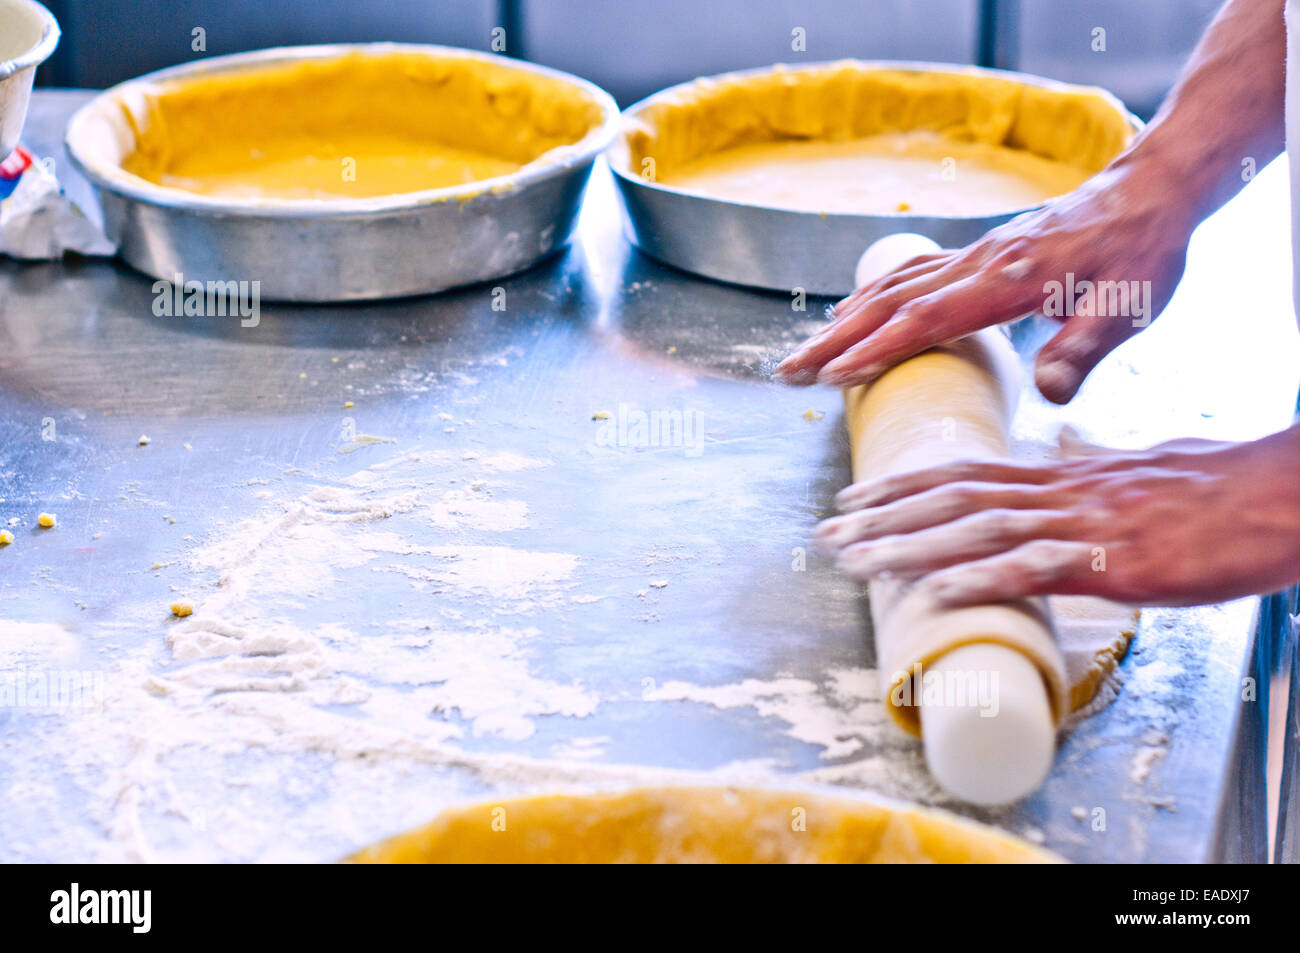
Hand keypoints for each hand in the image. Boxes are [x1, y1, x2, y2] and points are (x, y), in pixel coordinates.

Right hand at [775, 165, 1193, 403]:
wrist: (1149, 192)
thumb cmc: (1142, 253)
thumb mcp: (1129, 310)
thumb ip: (1084, 351)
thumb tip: (1049, 396)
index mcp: (1008, 280)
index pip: (927, 320)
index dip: (876, 351)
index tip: (832, 377)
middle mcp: (978, 263)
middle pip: (889, 303)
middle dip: (834, 341)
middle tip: (787, 372)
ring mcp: (973, 255)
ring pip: (892, 287)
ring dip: (843, 320)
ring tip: (804, 351)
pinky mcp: (976, 253)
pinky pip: (910, 273)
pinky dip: (872, 295)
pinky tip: (853, 310)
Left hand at [813, 425, 1299, 606]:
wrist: (1278, 495)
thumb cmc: (1213, 489)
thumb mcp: (1138, 468)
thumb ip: (1090, 462)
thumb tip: (1063, 447)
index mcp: (1060, 473)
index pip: (964, 473)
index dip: (902, 485)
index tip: (853, 498)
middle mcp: (1058, 490)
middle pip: (952, 498)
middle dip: (883, 517)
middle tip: (826, 535)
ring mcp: (1084, 523)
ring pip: (977, 530)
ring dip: (909, 547)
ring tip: (855, 562)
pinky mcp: (1115, 560)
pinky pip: (1036, 569)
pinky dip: (980, 579)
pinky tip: (934, 594)